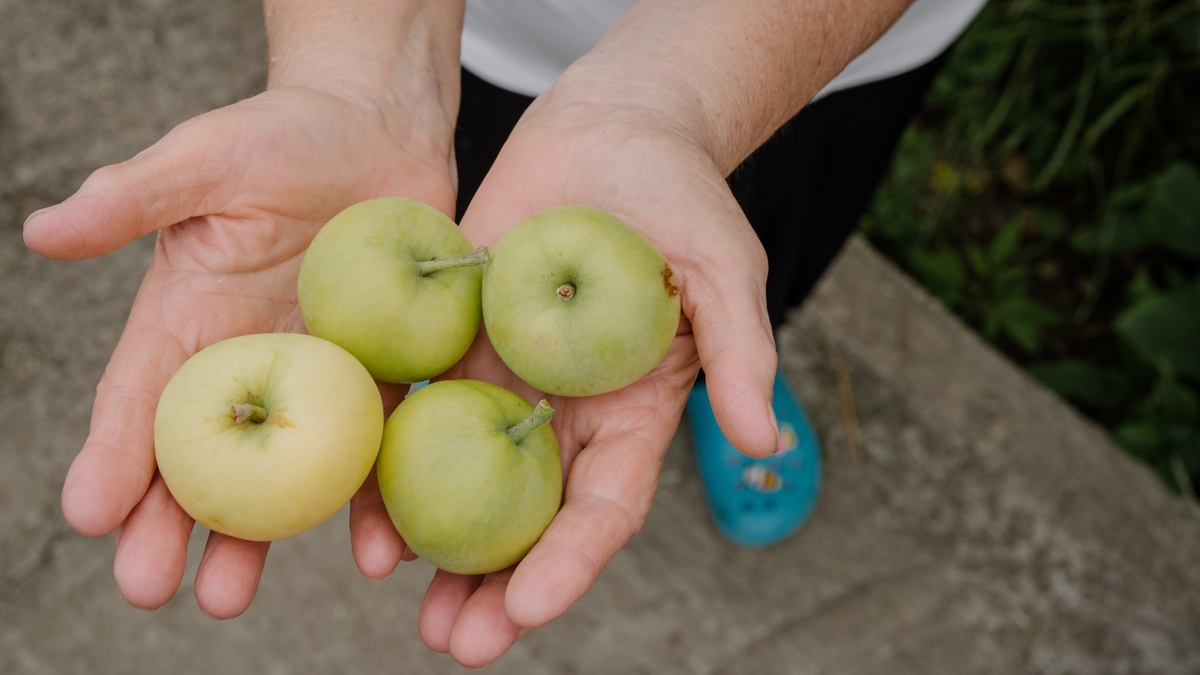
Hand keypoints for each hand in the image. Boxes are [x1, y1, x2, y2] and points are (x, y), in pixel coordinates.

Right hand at [24, 85, 454, 616]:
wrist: (380, 129)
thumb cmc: (286, 134)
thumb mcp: (206, 157)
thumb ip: (134, 197)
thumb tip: (43, 231)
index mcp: (190, 319)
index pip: (141, 396)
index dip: (113, 454)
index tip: (89, 515)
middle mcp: (247, 360)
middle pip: (203, 455)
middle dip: (173, 524)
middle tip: (153, 589)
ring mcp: (318, 375)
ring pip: (284, 470)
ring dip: (261, 535)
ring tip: (232, 597)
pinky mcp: (384, 373)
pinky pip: (378, 444)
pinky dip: (374, 497)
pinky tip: (378, 549)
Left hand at [347, 84, 781, 665]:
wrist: (614, 129)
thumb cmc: (683, 197)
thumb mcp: (725, 271)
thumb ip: (738, 353)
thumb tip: (761, 438)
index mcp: (632, 412)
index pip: (604, 506)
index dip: (570, 562)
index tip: (525, 610)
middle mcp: (564, 411)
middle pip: (526, 514)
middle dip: (492, 583)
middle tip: (454, 642)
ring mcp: (506, 378)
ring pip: (459, 473)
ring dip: (426, 535)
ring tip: (386, 583)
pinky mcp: (457, 338)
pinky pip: (414, 400)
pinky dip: (383, 447)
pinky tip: (352, 494)